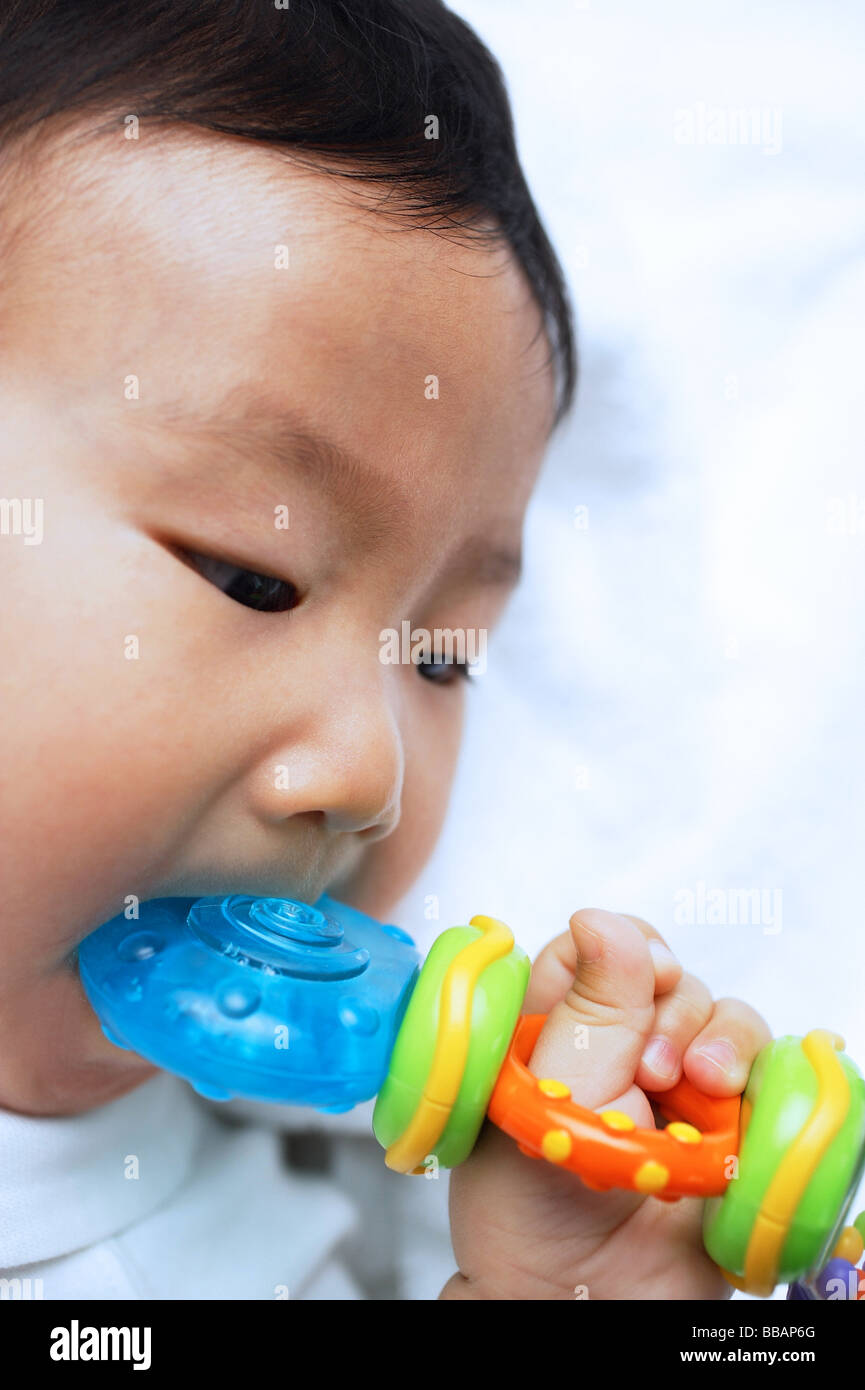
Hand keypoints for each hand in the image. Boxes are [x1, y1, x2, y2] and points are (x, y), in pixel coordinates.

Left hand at [441, 908, 769, 1299]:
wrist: (589, 1300)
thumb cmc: (538, 1205)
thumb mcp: (555, 1093)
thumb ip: (590, 1007)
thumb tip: (601, 916)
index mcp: (552, 1024)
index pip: (592, 946)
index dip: (620, 950)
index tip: (638, 975)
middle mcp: (615, 1044)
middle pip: (665, 973)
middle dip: (669, 1006)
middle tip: (652, 1065)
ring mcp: (673, 1081)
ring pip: (717, 1012)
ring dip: (716, 1036)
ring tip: (698, 1081)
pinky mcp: (723, 1117)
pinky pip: (760, 1065)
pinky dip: (752, 1072)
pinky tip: (729, 1100)